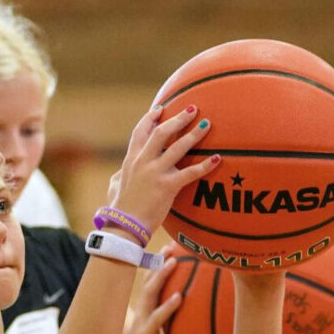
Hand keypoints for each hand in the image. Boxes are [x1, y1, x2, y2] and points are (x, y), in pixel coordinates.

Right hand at [110, 104, 217, 236]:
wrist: (124, 225)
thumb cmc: (120, 208)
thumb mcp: (115, 186)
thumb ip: (119, 176)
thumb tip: (119, 174)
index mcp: (131, 160)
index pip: (141, 132)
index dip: (151, 118)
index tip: (161, 108)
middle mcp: (143, 162)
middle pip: (162, 132)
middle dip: (178, 118)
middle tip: (193, 109)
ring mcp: (155, 173)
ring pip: (178, 147)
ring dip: (194, 134)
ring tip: (206, 124)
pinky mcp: (167, 186)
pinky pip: (191, 173)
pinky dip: (206, 165)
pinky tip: (218, 158)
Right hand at [119, 262, 188, 333]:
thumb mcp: (150, 317)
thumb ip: (162, 301)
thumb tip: (187, 283)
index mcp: (143, 305)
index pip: (148, 280)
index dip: (156, 263)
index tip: (169, 247)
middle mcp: (141, 316)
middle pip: (148, 293)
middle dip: (159, 276)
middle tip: (174, 261)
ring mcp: (143, 333)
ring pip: (154, 318)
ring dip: (166, 307)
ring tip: (179, 296)